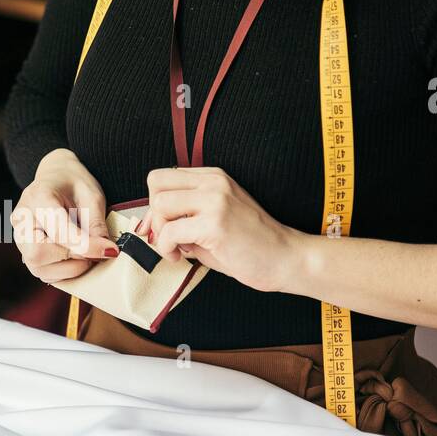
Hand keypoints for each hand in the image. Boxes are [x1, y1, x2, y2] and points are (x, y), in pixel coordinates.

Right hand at [13, 149, 118, 283]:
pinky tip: (75, 258)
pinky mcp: (24, 250)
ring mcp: (18, 236)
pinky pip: (41, 272)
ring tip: (86, 254)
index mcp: (39, 197)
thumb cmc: (73, 184)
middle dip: (71, 258)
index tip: (110, 250)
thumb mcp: (92, 195)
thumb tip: (104, 252)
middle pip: (38, 253)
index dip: (87, 246)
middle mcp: (22, 218)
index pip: (59, 231)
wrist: (55, 178)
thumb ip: (96, 224)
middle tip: (93, 251)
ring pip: (37, 267)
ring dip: (69, 268)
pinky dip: (62, 272)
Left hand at [139, 167, 304, 292]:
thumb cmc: (250, 245)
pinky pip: (170, 231)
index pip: (164, 177)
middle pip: (156, 183)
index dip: (156, 203)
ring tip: (176, 249)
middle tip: (167, 238)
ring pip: (160, 204)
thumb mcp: (215, 219)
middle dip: (154, 215)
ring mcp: (215, 200)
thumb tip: (150, 224)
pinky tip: (182, 256)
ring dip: (160, 232)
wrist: (286, 259)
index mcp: (213, 177)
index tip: (164, 227)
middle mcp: (214, 182)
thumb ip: (185, 215)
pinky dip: (167, 248)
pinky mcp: (215, 224)